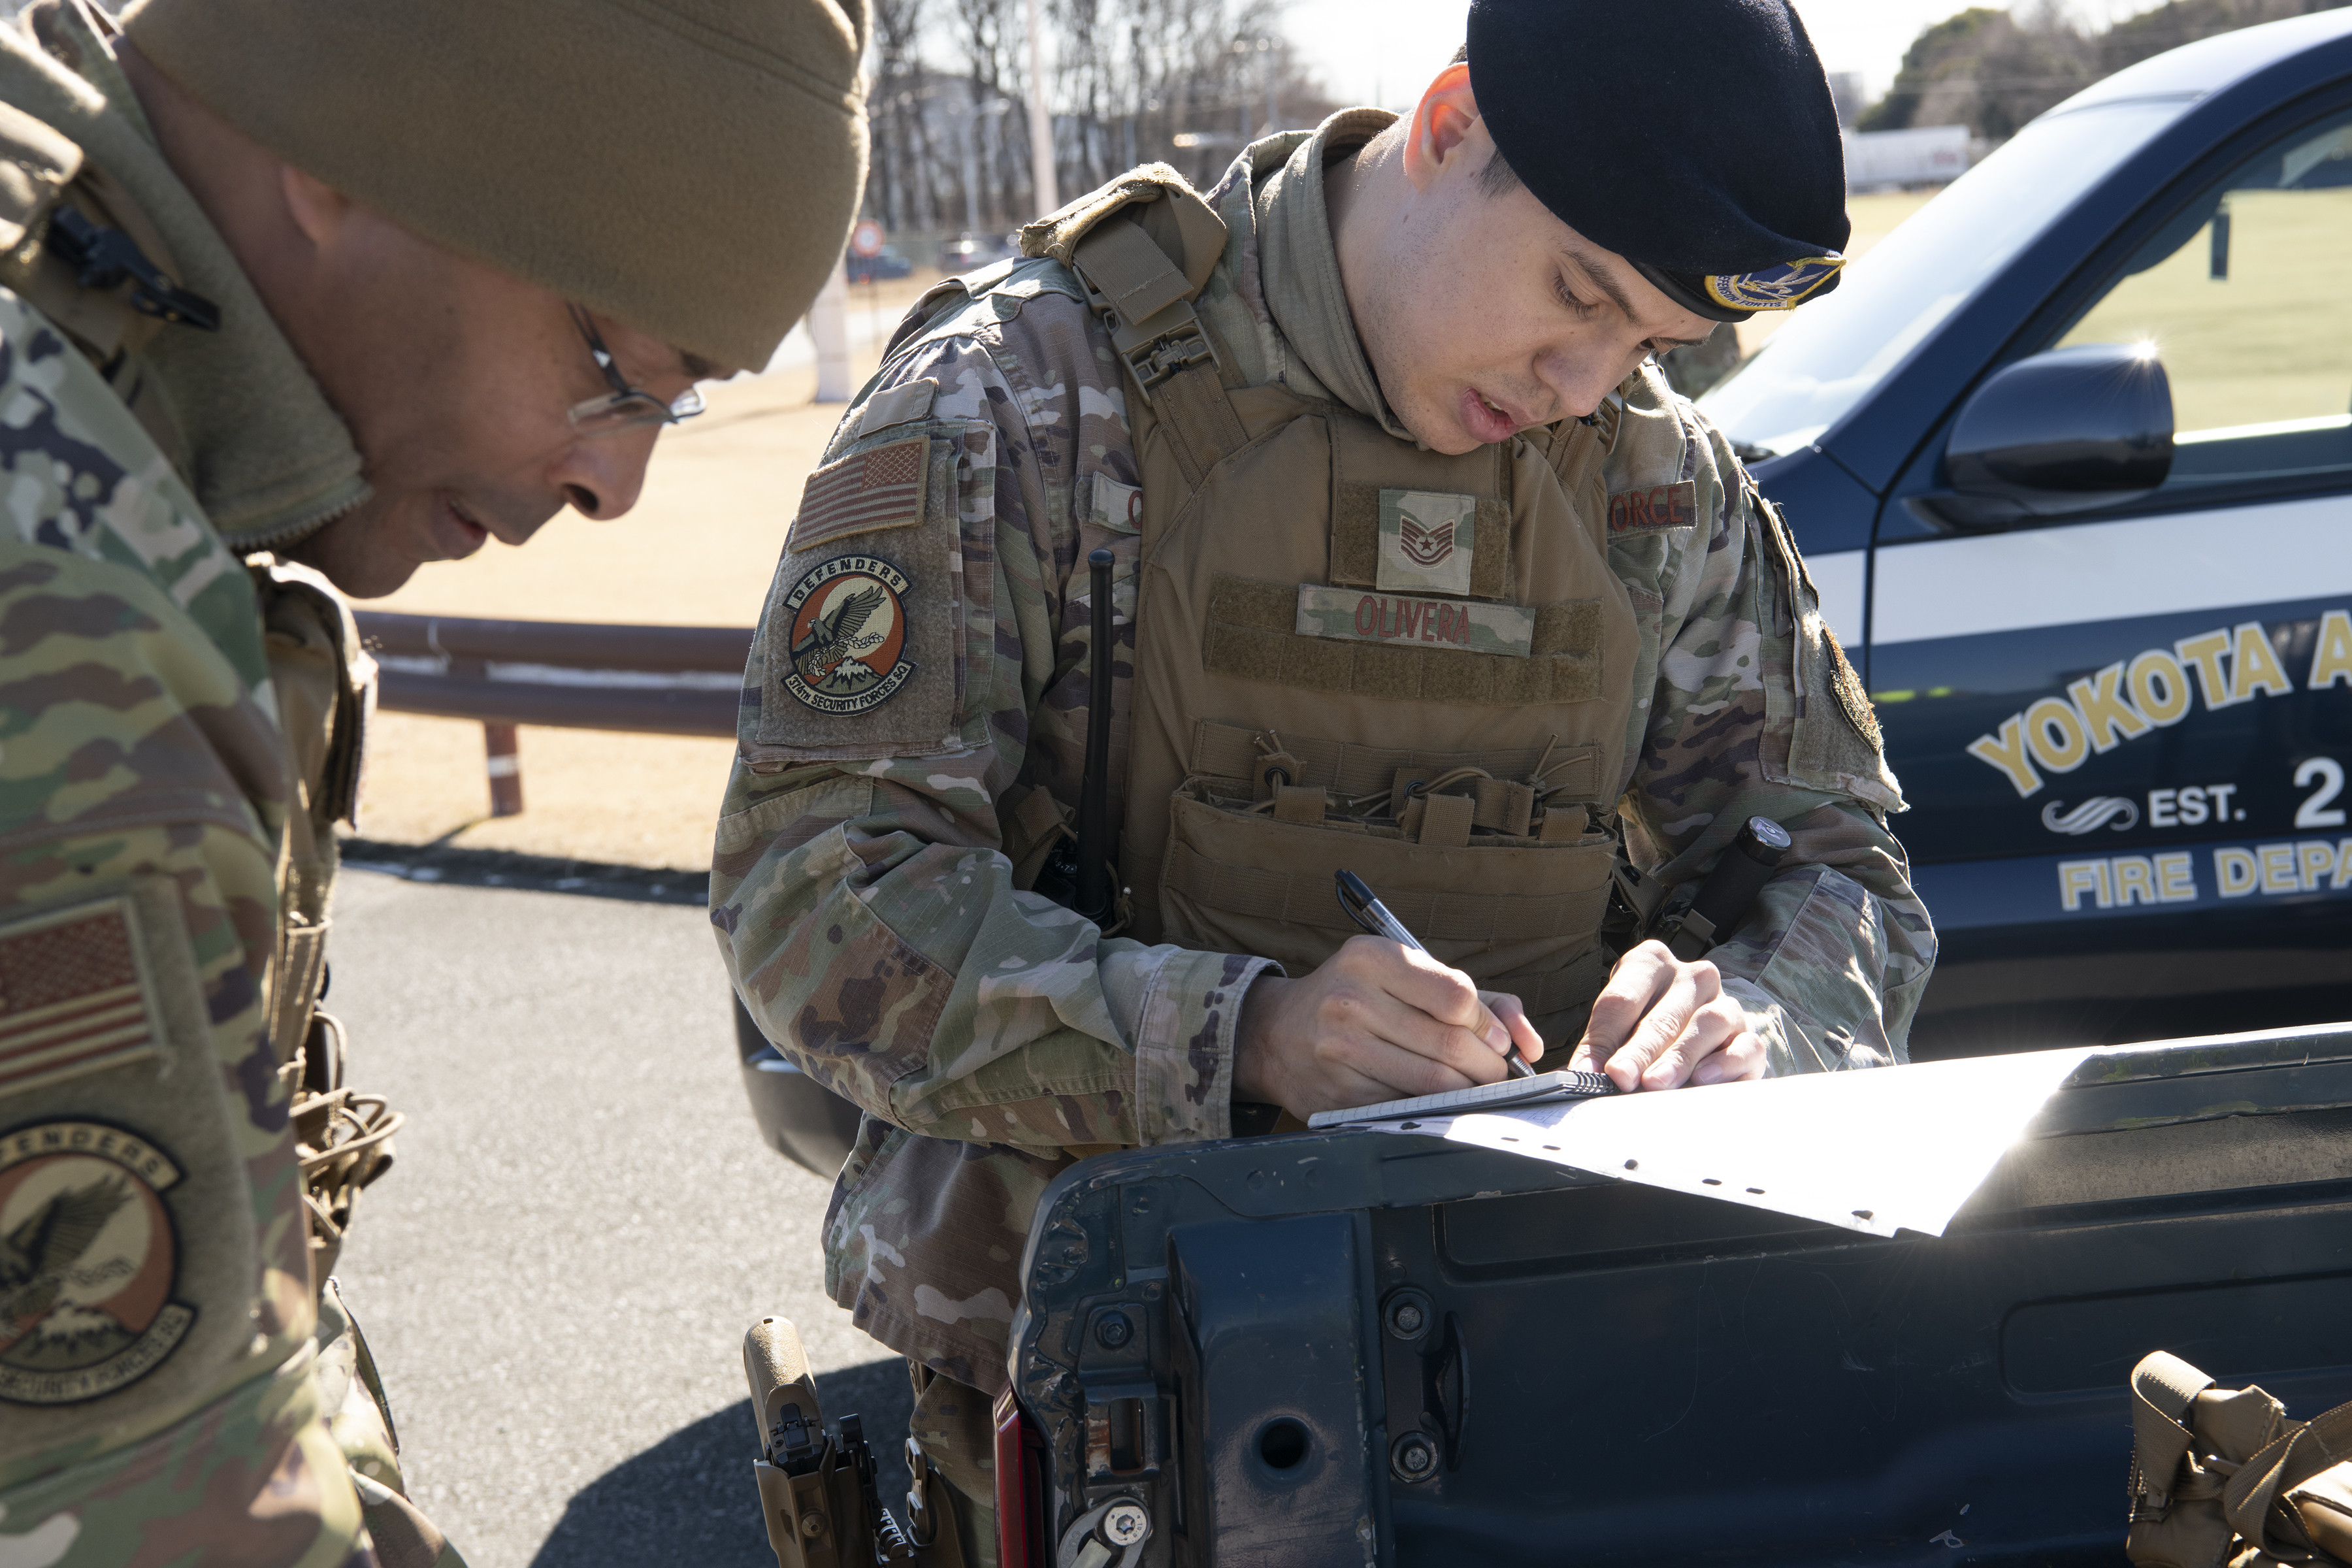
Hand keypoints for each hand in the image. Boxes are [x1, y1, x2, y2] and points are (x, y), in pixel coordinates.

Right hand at [1234, 936, 1543, 1118]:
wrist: (1279, 1033)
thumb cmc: (1360, 999)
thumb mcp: (1407, 976)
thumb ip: (1478, 999)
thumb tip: (1529, 1043)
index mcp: (1370, 958)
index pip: (1455, 995)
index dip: (1489, 1025)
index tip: (1498, 1041)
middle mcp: (1350, 1001)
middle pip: (1450, 1044)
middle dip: (1489, 1066)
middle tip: (1496, 1072)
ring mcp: (1341, 1051)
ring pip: (1434, 1083)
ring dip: (1468, 1091)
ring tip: (1474, 1086)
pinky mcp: (1339, 1095)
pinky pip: (1408, 1108)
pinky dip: (1435, 1109)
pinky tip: (1437, 1101)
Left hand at [1567, 940, 1763, 1090]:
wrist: (1699, 1041)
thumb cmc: (1646, 1030)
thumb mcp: (1617, 1029)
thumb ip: (1600, 1048)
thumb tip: (1580, 1074)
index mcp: (1652, 962)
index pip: (1623, 998)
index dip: (1605, 1036)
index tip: (1592, 1068)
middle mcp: (1694, 976)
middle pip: (1663, 1015)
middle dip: (1639, 1050)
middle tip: (1621, 1078)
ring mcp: (1726, 1004)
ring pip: (1708, 1024)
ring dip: (1679, 1057)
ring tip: (1655, 1083)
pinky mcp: (1749, 1036)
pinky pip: (1745, 1046)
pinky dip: (1723, 1063)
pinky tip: (1702, 1079)